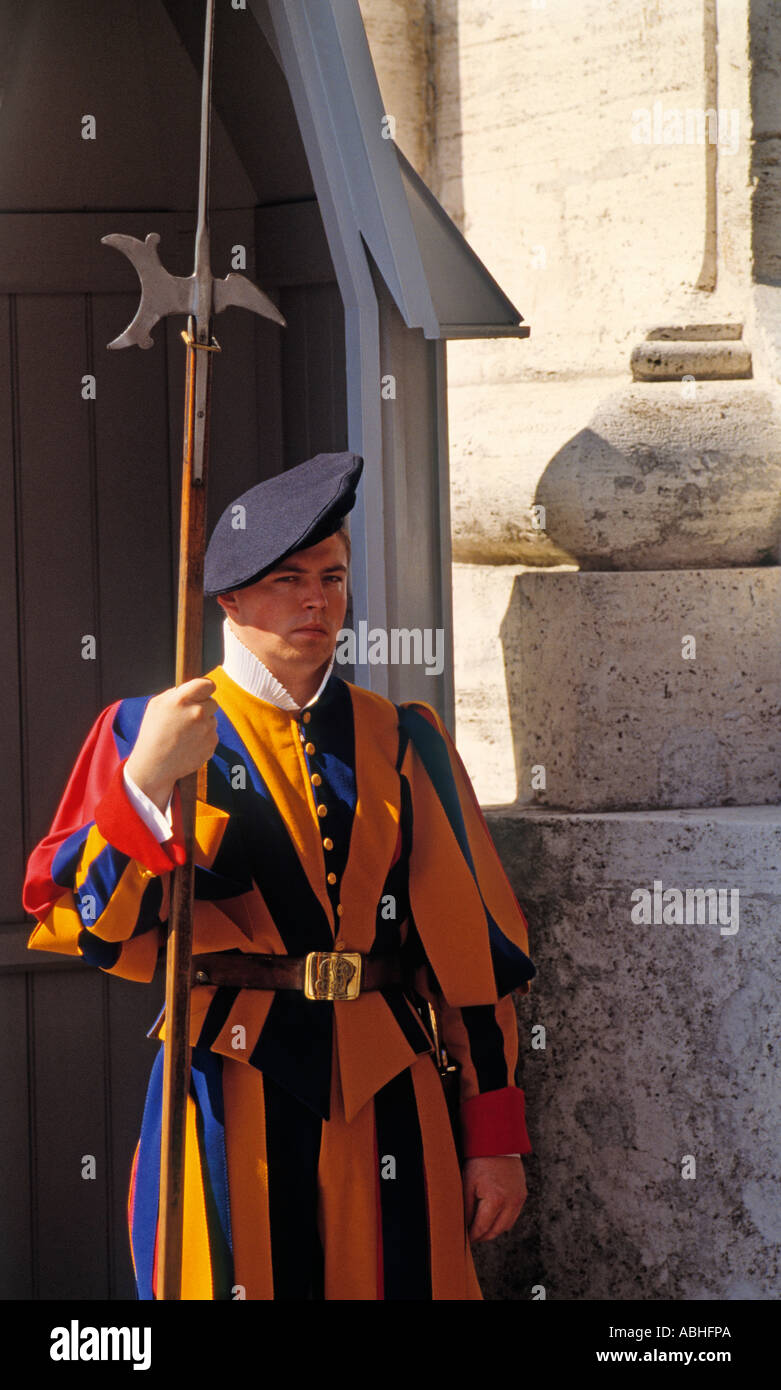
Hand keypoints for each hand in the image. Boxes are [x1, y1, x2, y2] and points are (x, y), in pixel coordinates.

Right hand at [124, 677, 218, 812]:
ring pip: (212, 719)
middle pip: (212, 702)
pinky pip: (212, 734)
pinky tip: (189, 744)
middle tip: (188, 718)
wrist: (154, 765)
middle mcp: (197, 712)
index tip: (202, 693)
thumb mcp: (156, 705)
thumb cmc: (152, 733)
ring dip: (203, 724)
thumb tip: (192, 688)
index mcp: (182, 699)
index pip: (207, 684)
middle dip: (203, 707)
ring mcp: (207, 729)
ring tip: (185, 734)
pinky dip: (204, 738)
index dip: (205, 688)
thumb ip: (176, 692)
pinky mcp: (212, 743)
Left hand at [462, 1156, 526, 1242]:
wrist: (498, 1143)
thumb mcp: (467, 1184)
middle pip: (496, 1231)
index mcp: (495, 1200)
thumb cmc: (480, 1162)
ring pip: (506, 1226)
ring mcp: (519, 1199)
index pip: (482, 1228)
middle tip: (471, 1236)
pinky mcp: (522, 1195)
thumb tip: (462, 1226)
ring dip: (493, 1229)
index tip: (464, 1238)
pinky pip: (513, 1216)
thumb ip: (466, 1208)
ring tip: (480, 1227)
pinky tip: (492, 1216)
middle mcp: (511, 1202)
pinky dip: (503, 1220)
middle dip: (482, 1236)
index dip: (472, 1236)